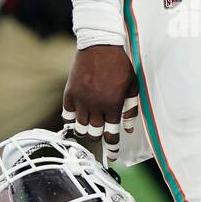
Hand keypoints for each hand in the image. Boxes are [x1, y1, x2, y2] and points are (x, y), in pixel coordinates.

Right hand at [62, 45, 138, 162]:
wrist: (100, 45)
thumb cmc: (119, 65)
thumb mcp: (132, 85)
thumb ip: (131, 108)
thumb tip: (127, 129)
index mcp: (113, 105)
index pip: (111, 134)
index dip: (111, 148)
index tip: (112, 156)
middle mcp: (96, 106)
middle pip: (94, 134)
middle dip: (98, 137)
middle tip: (100, 134)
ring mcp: (81, 100)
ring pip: (80, 127)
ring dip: (86, 131)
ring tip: (89, 128)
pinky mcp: (70, 93)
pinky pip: (68, 115)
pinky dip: (72, 120)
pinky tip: (77, 119)